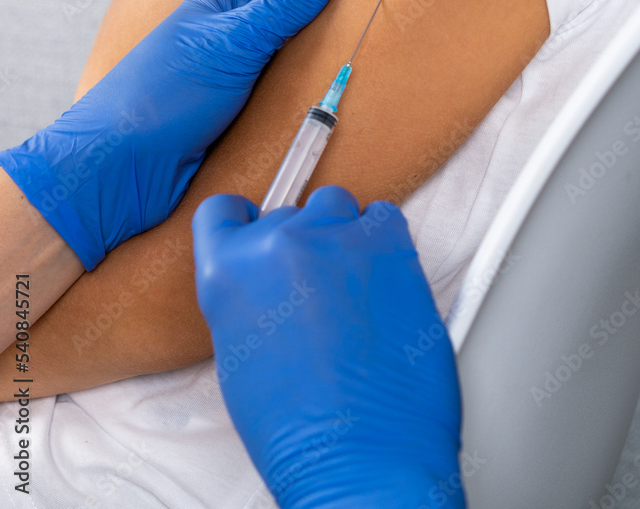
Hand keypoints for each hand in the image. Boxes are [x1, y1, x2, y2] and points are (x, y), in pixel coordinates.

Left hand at [0, 0, 344, 270]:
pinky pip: (285, 110)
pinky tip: (336, 115)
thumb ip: (283, 3)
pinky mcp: (242, 124)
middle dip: (332, 38)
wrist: (120, 174)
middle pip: (297, 30)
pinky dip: (307, 111)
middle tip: (384, 42)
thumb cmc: (162, 96)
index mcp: (224, 8)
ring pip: (295, 73)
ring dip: (321, 79)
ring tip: (370, 80)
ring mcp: (238, 84)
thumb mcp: (230, 42)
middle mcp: (232, 41)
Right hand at [192, 186, 463, 508]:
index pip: (222, 212)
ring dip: (343, 238)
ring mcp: (336, 238)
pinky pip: (384, 217)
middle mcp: (279, 243)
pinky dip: (384, 242)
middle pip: (288, 213)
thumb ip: (248, 297)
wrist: (364, 459)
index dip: (242, 222)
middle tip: (320, 292)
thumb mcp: (240, 356)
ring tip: (355, 289)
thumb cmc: (303, 430)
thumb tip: (268, 277)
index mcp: (228, 272)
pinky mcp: (389, 244)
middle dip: (303, 245)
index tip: (257, 230)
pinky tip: (383, 282)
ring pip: (337, 207)